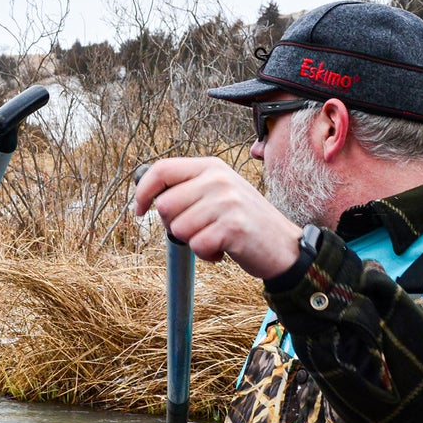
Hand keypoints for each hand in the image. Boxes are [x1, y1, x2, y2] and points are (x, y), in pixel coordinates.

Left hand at [134, 157, 301, 278]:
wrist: (283, 246)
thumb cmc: (243, 223)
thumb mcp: (217, 194)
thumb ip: (187, 190)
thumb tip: (147, 196)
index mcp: (211, 167)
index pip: (161, 170)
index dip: (143, 192)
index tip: (139, 210)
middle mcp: (218, 179)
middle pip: (165, 206)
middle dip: (173, 226)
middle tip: (198, 230)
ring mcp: (227, 201)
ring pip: (178, 229)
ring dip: (192, 242)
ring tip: (216, 238)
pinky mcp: (233, 226)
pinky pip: (197, 246)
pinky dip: (206, 255)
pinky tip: (224, 249)